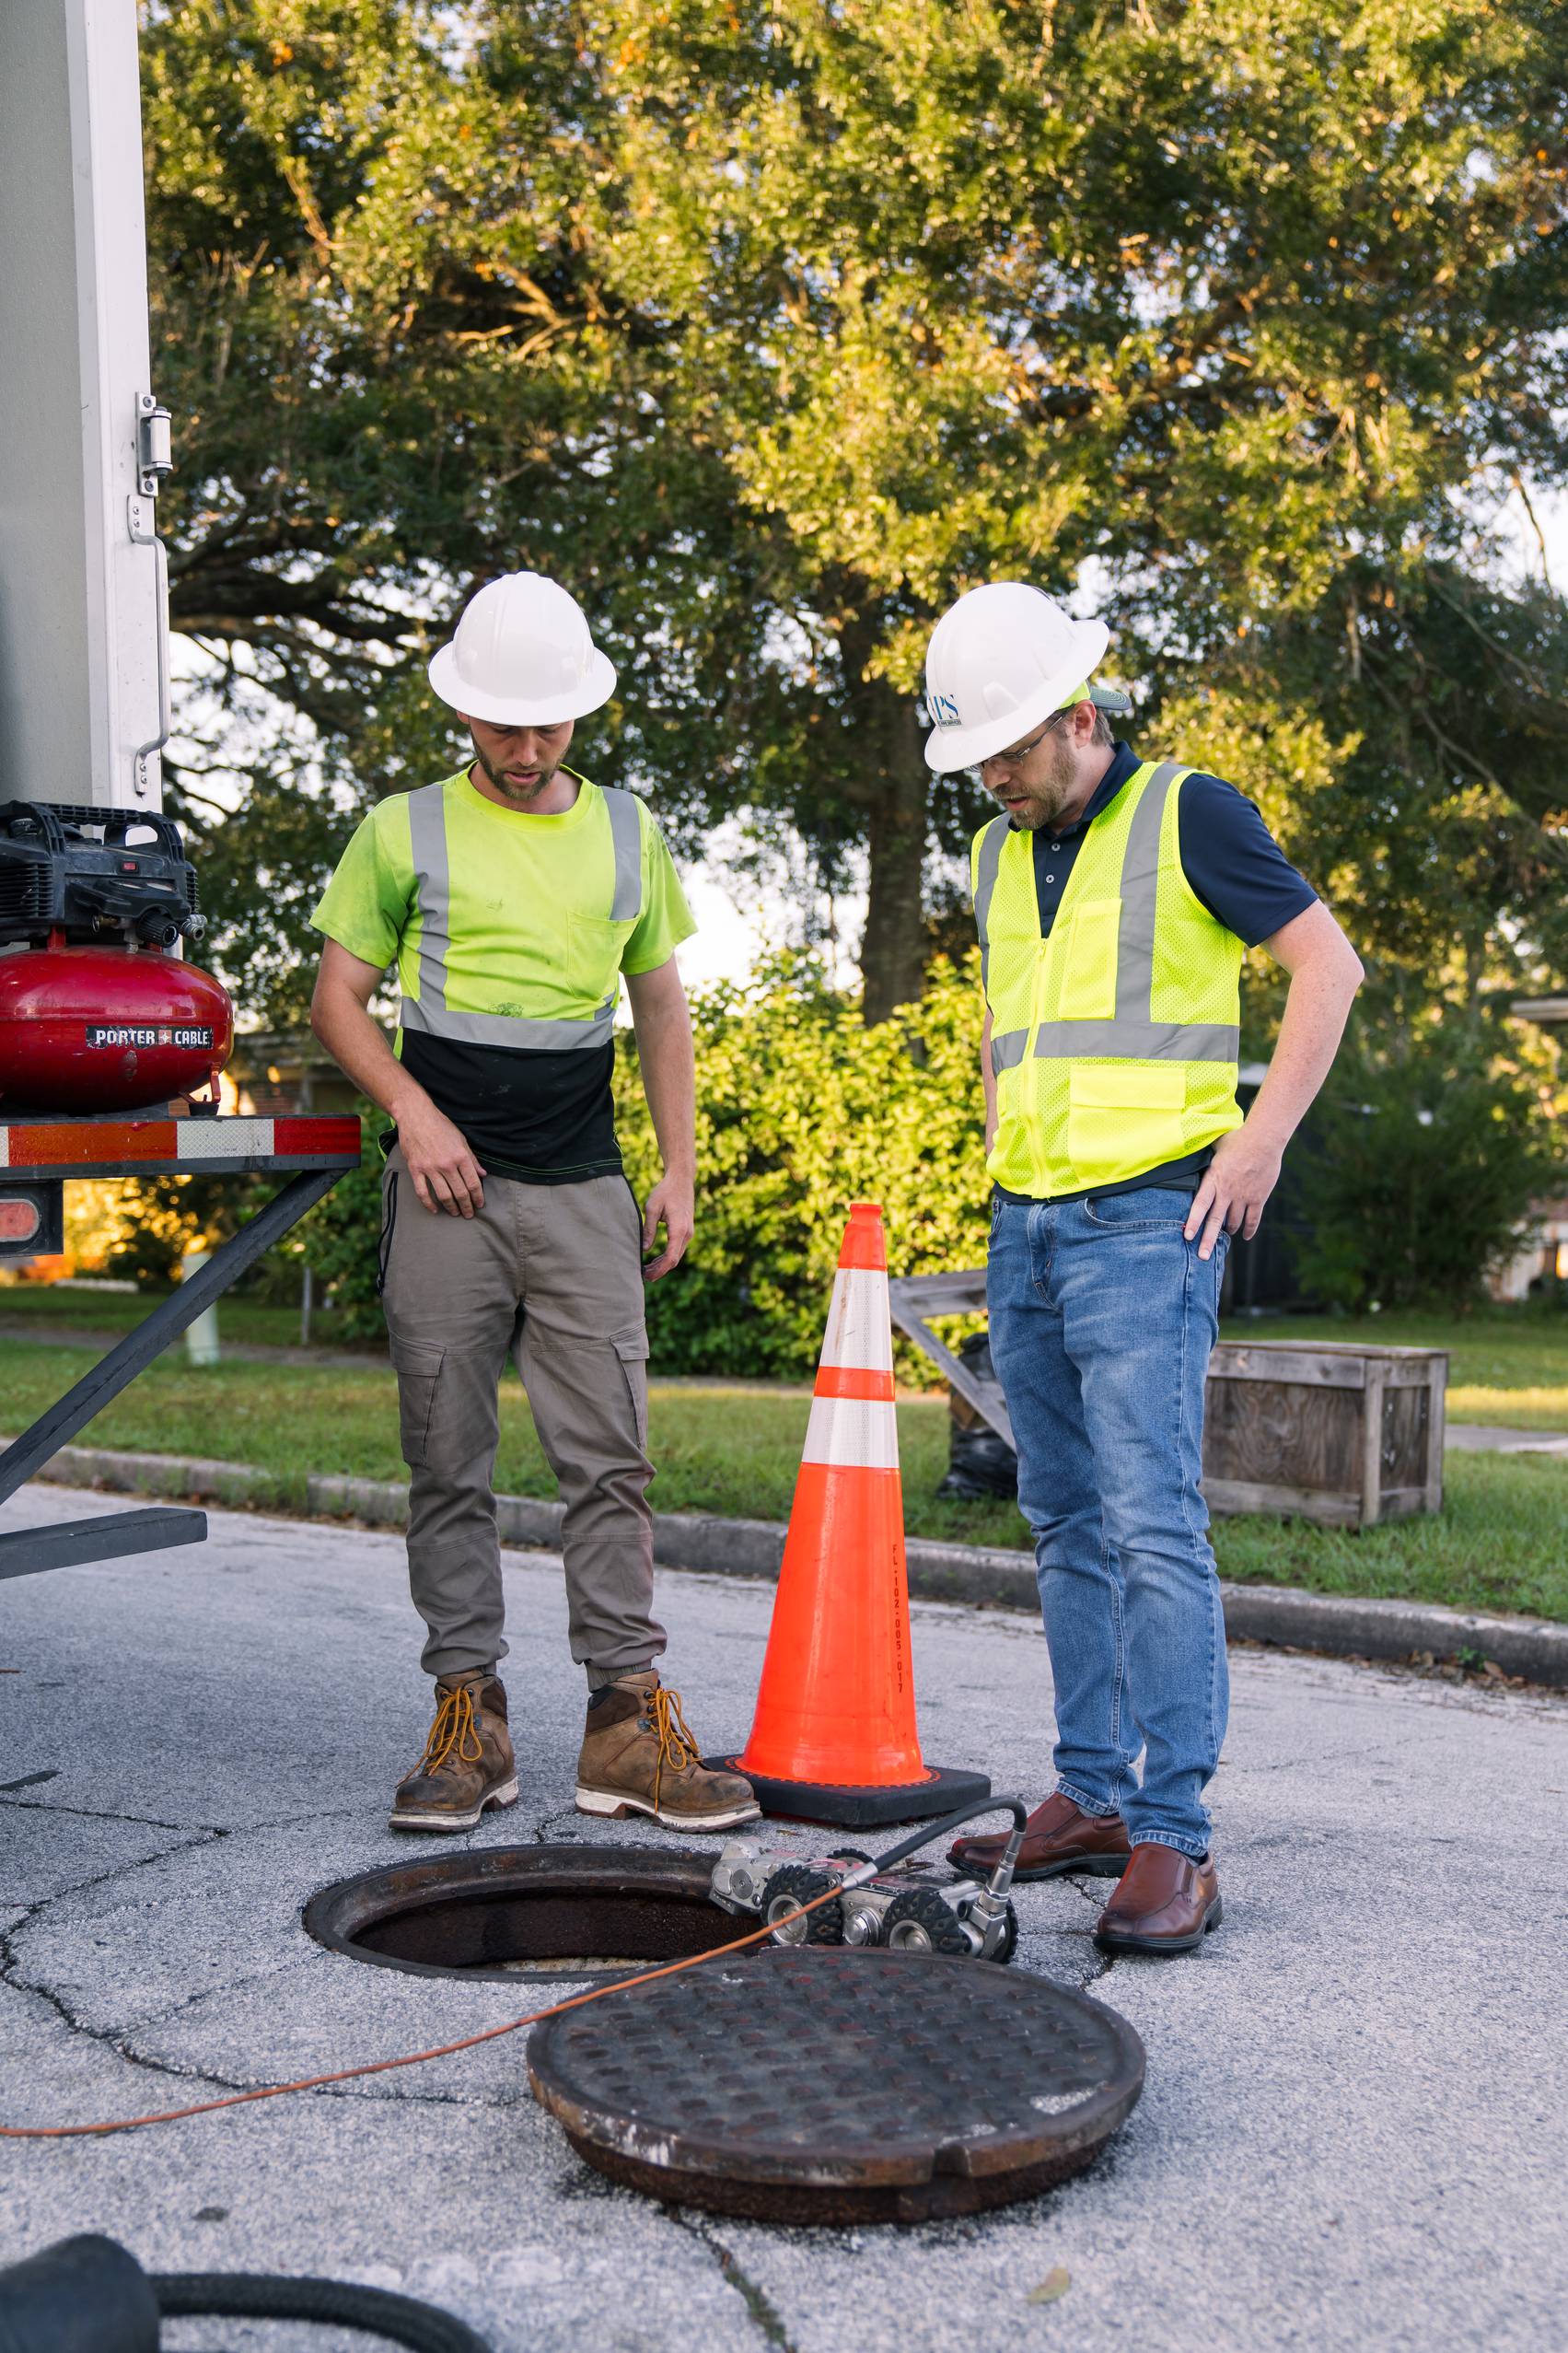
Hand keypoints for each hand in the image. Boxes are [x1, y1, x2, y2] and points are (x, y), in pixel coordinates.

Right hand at [396, 1099, 485, 1216]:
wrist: (416, 1116)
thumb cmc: (440, 1126)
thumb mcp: (461, 1139)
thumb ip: (472, 1159)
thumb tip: (483, 1174)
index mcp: (461, 1156)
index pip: (473, 1183)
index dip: (478, 1197)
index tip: (480, 1204)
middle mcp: (447, 1164)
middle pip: (460, 1192)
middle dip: (467, 1206)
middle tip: (469, 1214)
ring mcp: (430, 1168)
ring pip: (443, 1195)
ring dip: (451, 1208)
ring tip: (455, 1213)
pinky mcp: (415, 1170)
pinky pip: (422, 1192)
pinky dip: (429, 1204)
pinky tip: (434, 1210)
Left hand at [641, 1173, 693, 1280]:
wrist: (681, 1180)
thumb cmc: (665, 1191)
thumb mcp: (651, 1208)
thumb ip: (648, 1230)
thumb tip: (643, 1250)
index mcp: (679, 1229)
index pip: (671, 1258)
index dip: (659, 1270)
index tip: (647, 1276)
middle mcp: (686, 1233)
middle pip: (674, 1260)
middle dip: (659, 1270)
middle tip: (643, 1276)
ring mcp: (688, 1233)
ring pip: (676, 1256)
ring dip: (663, 1265)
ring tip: (647, 1271)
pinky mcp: (686, 1231)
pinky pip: (677, 1249)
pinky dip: (667, 1257)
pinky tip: (655, 1260)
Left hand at [1183, 1124, 1282, 1259]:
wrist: (1264, 1140)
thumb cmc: (1238, 1139)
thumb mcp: (1215, 1146)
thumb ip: (1205, 1155)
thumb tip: (1191, 1147)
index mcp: (1213, 1180)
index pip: (1200, 1205)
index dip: (1193, 1222)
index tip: (1187, 1237)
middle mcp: (1227, 1192)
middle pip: (1215, 1221)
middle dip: (1208, 1241)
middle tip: (1202, 1257)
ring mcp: (1243, 1196)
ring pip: (1234, 1221)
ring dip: (1228, 1230)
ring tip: (1224, 1234)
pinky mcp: (1258, 1198)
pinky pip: (1253, 1219)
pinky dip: (1249, 1229)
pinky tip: (1245, 1236)